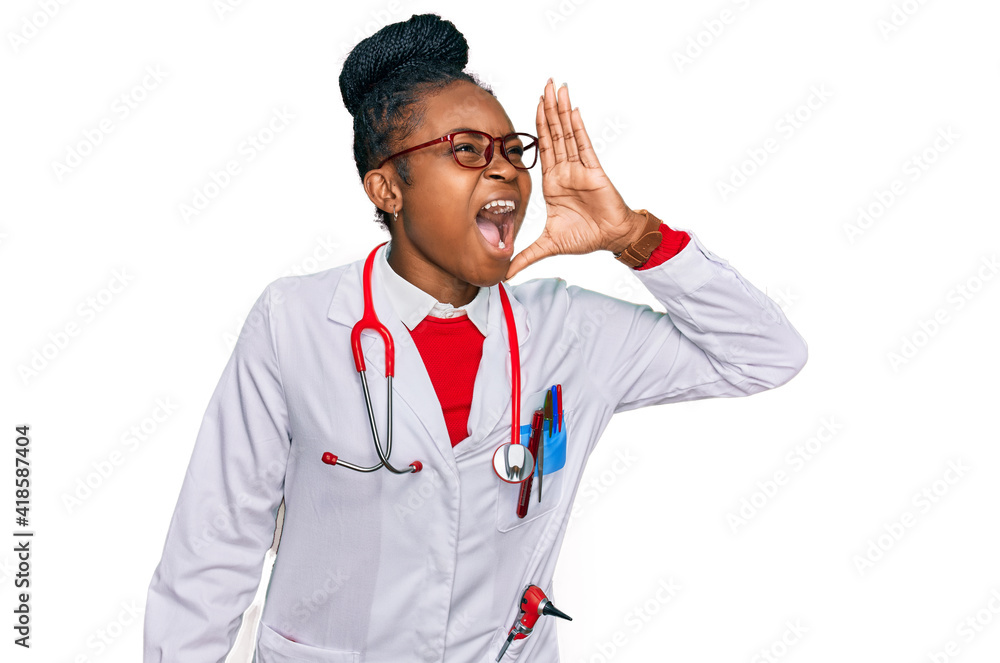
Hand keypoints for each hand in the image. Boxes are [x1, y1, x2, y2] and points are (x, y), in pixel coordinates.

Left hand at [504, 79, 648, 280]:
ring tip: (556, 86)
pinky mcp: (593, 170)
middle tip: (544, 84)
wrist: (610, 240)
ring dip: (560, 110)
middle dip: (548, 109)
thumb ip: (526, 255)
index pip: (542, 149)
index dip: (537, 127)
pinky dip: (577, 125)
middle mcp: (565, 170)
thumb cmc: (585, 237)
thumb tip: (506, 273)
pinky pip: (583, 144)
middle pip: (554, 133)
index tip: (531, 106)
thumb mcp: (548, 245)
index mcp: (553, 182)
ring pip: (567, 133)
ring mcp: (579, 168)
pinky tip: (572, 107)